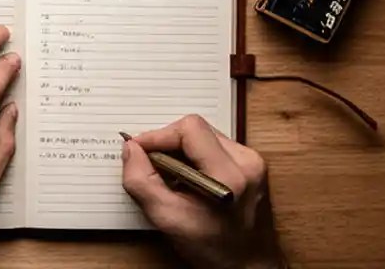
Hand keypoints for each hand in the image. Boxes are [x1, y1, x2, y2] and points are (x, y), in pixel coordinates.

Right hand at [122, 115, 286, 268]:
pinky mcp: (252, 167)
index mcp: (230, 174)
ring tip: (170, 176)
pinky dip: (194, 157)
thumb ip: (142, 181)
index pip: (189, 129)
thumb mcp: (168, 219)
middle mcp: (247, 162)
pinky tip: (187, 179)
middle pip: (196, 129)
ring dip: (180, 150)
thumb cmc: (216, 250)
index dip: (157, 135)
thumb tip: (131, 150)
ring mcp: (252, 163)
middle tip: (152, 165)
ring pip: (204, 135)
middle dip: (168, 142)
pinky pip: (214, 147)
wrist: (250, 268)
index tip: (138, 150)